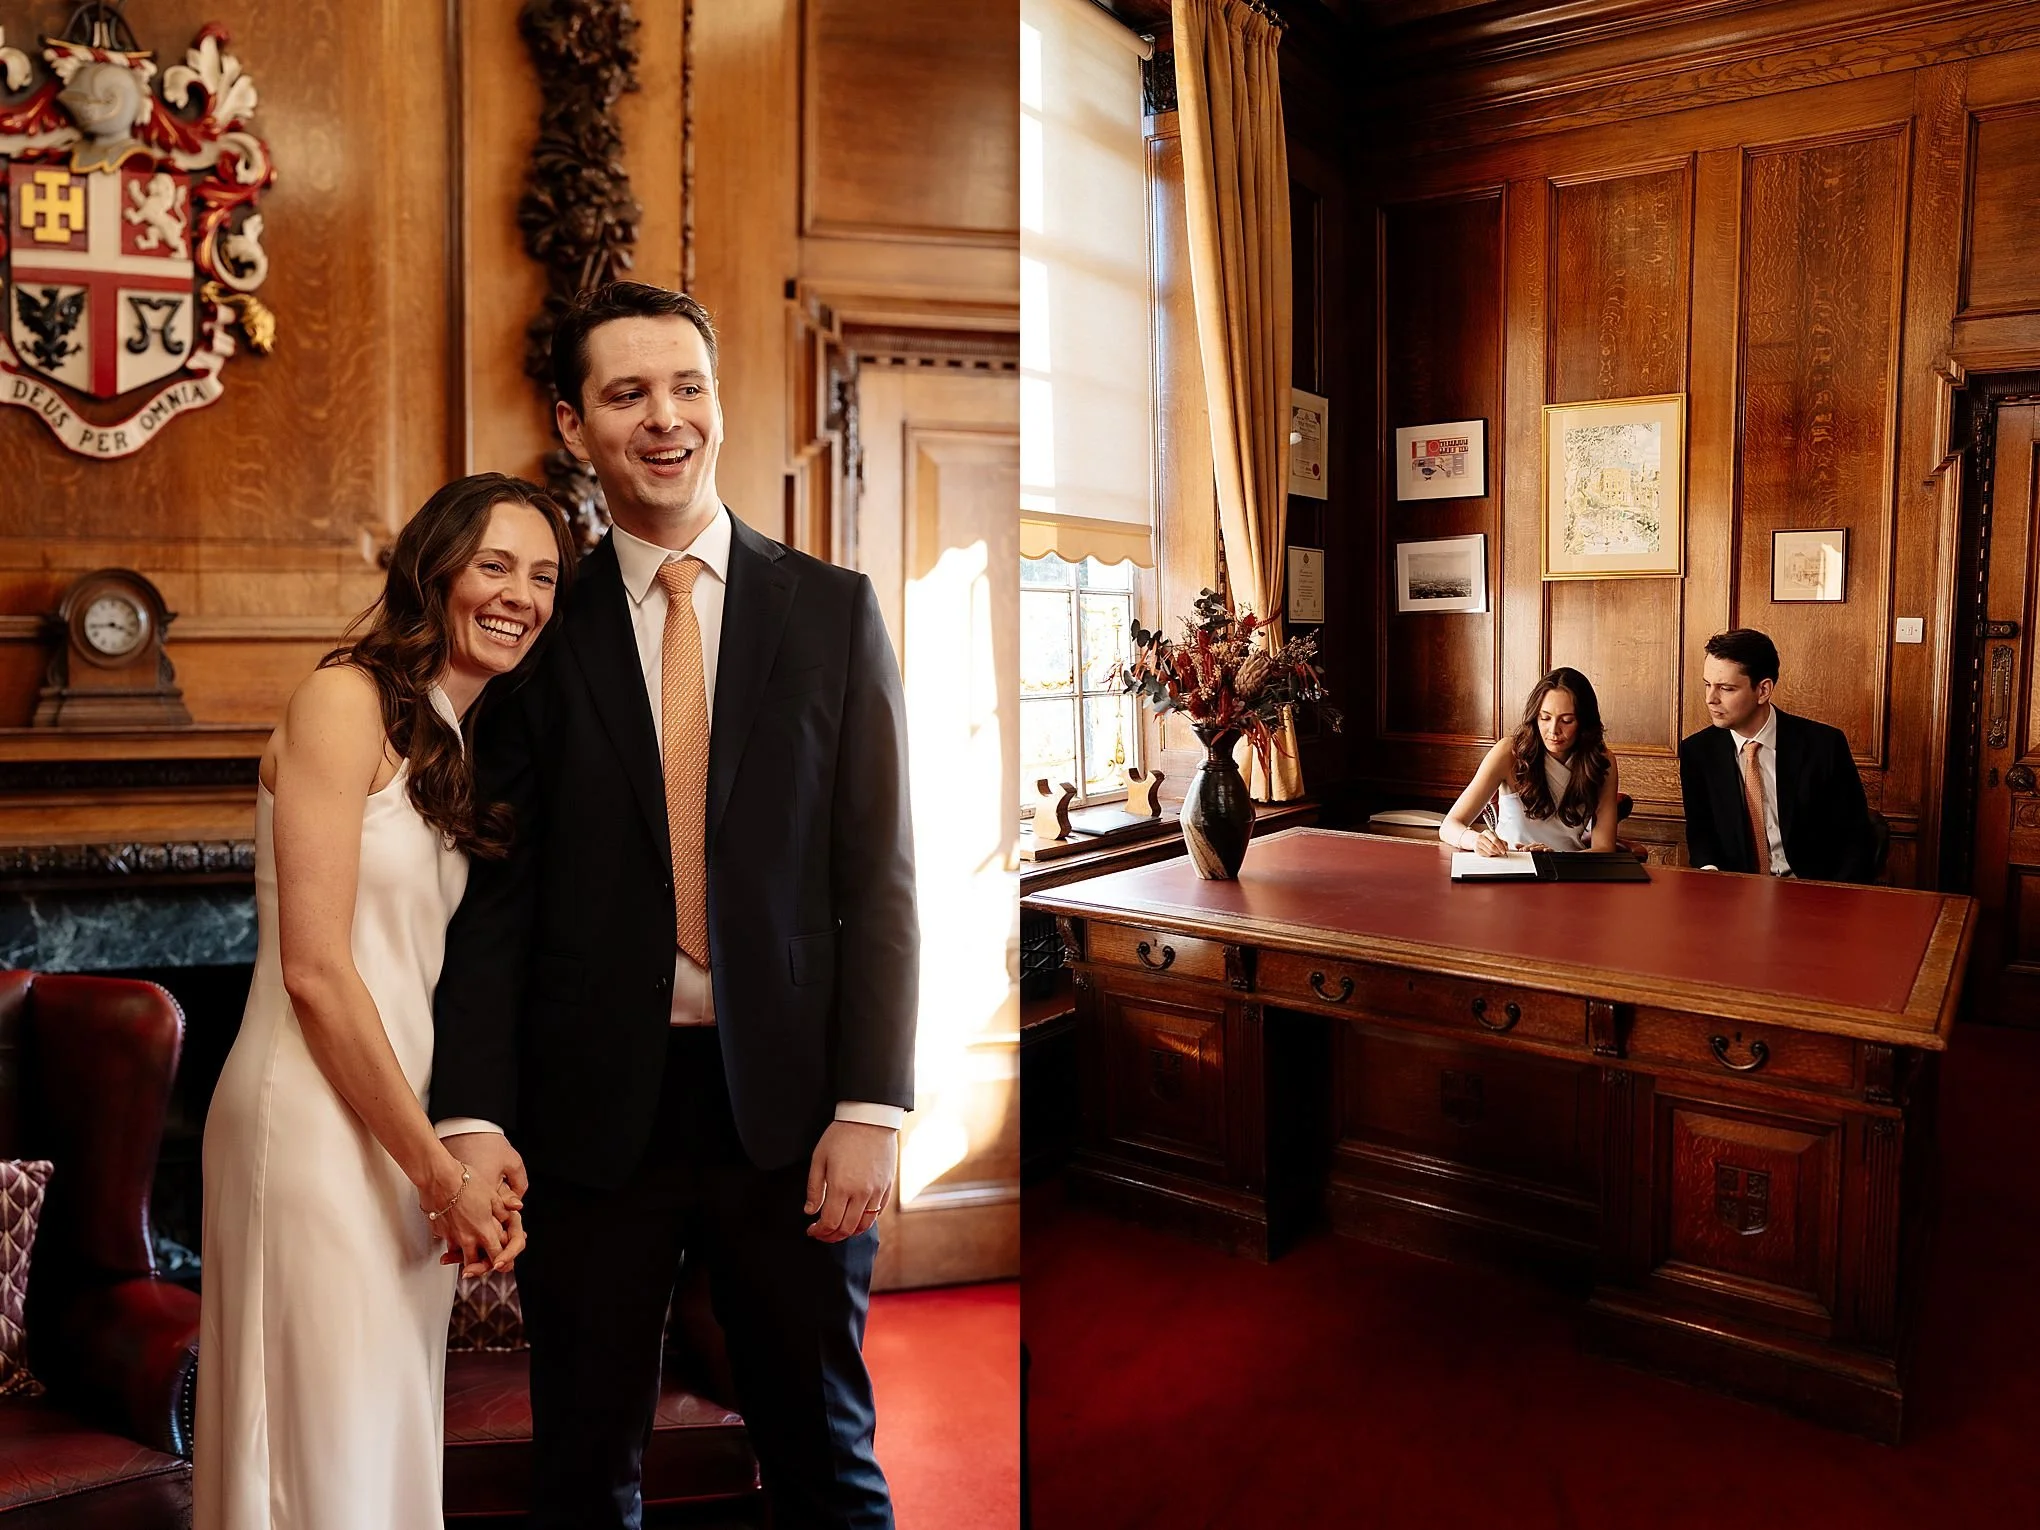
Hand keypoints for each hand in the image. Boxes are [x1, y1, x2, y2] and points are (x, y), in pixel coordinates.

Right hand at [437, 1132, 528, 1272]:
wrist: (439, 1176)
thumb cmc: (465, 1182)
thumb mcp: (492, 1194)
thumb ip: (502, 1209)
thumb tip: (509, 1213)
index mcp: (483, 1230)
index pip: (496, 1255)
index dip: (502, 1260)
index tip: (503, 1260)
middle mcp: (467, 1237)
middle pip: (475, 1263)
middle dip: (480, 1265)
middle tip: (484, 1260)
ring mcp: (451, 1236)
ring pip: (459, 1255)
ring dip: (464, 1254)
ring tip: (468, 1248)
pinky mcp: (438, 1231)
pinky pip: (448, 1242)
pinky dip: (453, 1241)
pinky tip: (456, 1231)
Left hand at [803, 1121, 897, 1242]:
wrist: (870, 1119)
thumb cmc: (841, 1135)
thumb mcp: (819, 1159)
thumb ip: (813, 1188)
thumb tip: (810, 1211)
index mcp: (840, 1187)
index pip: (829, 1223)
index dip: (819, 1232)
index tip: (811, 1230)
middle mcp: (860, 1193)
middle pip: (846, 1229)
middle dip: (831, 1236)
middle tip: (822, 1233)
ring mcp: (876, 1192)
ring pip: (863, 1225)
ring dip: (849, 1232)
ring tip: (838, 1229)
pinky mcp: (887, 1187)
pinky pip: (877, 1213)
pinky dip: (865, 1221)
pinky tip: (855, 1217)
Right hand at [1473, 829, 1505, 856]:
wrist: (1475, 839)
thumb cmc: (1486, 838)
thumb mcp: (1494, 836)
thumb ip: (1501, 841)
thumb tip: (1506, 847)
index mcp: (1486, 832)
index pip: (1495, 840)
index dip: (1501, 846)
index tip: (1504, 850)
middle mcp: (1480, 837)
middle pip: (1492, 846)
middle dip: (1499, 851)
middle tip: (1502, 852)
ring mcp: (1477, 844)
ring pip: (1490, 852)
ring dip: (1495, 853)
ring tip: (1496, 851)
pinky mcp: (1477, 850)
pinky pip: (1487, 855)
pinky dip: (1490, 854)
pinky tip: (1490, 852)